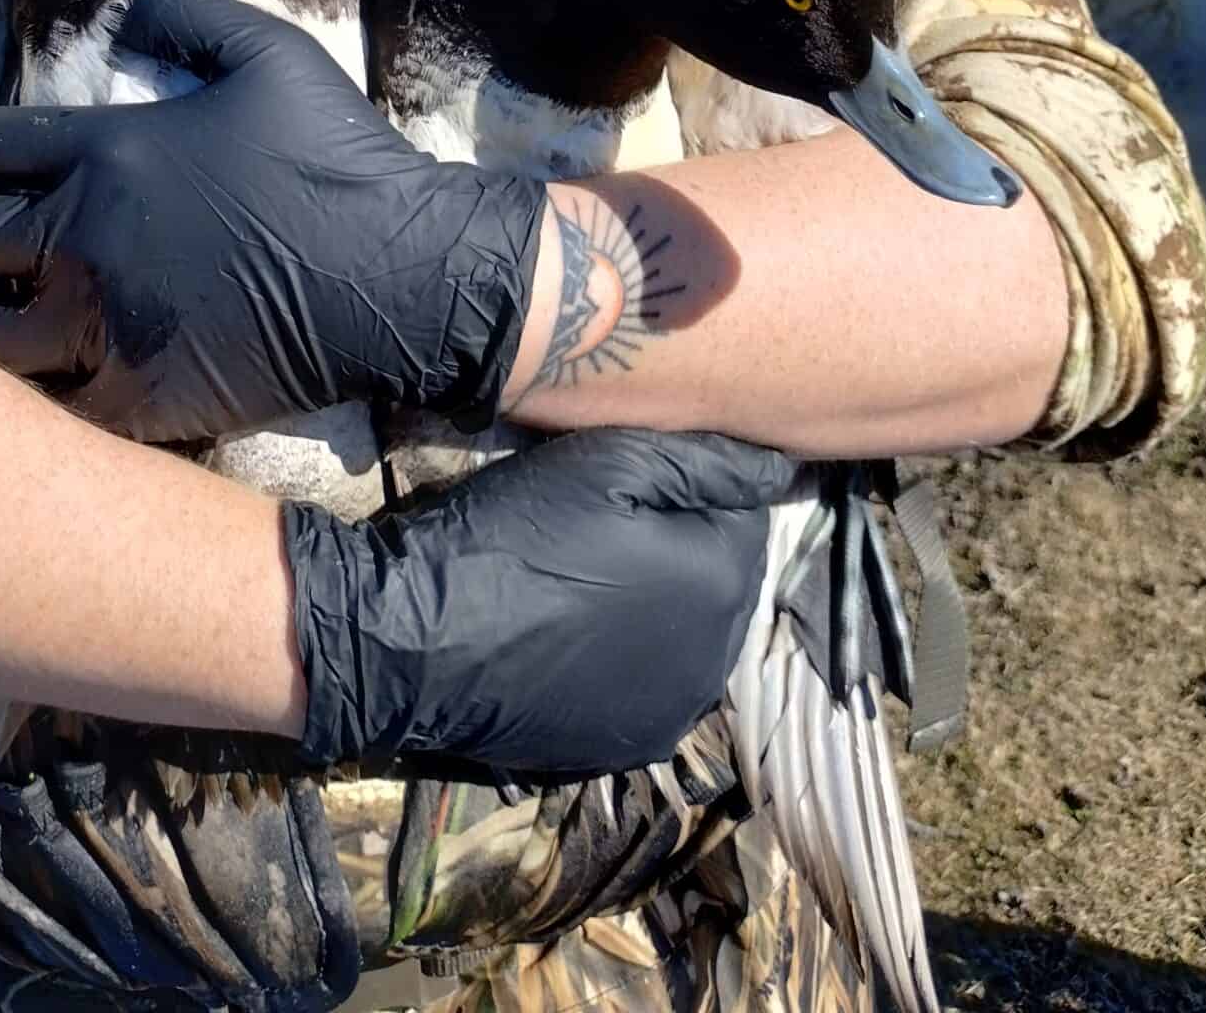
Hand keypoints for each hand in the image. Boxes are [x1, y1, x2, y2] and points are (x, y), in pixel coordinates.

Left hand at [0, 0, 545, 443]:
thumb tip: (128, 7)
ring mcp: (104, 328)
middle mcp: (84, 241)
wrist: (398, 275)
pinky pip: (46, 413)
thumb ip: (188, 14)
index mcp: (107, 154)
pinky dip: (6, 411)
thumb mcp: (267, 52)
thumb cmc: (331, 158)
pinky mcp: (137, 403)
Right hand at [287, 426, 797, 777]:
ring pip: (689, 632)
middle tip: (607, 520)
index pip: (741, 514)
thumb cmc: (518, 535)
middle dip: (682, 546)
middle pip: (720, 577)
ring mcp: (672, 711)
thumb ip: (707, 462)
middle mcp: (718, 660)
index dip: (688, 487)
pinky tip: (577, 630)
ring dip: (660, 602)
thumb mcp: (609, 464)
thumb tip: (782, 466)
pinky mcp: (626, 744)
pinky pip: (652, 681)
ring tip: (588, 574)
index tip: (632, 476)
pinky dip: (630, 653)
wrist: (423, 639)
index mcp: (723, 583)